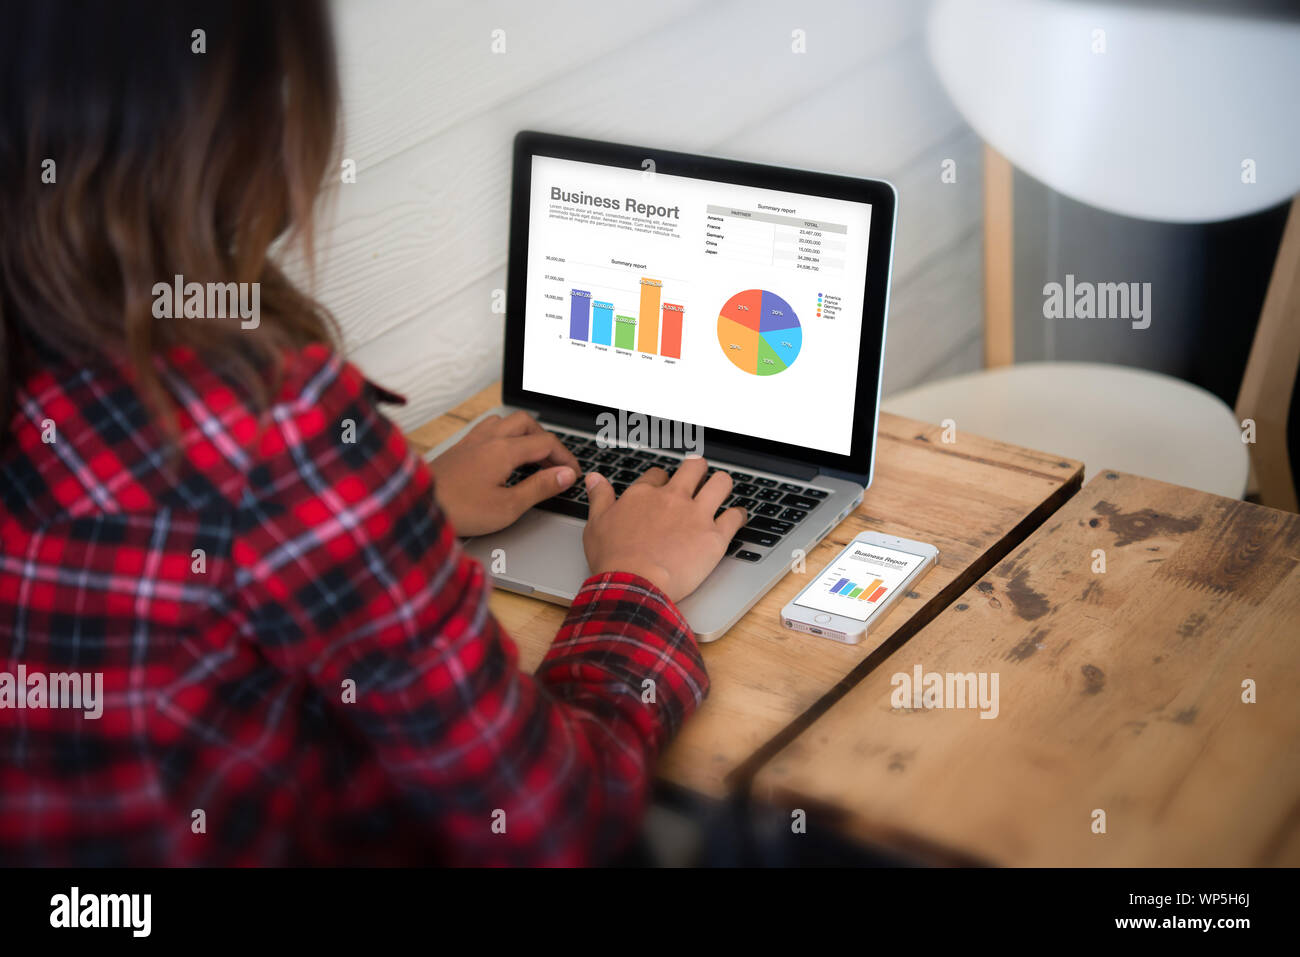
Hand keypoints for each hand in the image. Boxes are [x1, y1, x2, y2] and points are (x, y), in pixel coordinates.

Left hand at [429, 411, 579, 535]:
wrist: (418, 507)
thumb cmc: (459, 510)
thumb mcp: (509, 506)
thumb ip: (540, 487)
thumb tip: (565, 475)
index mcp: (504, 450)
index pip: (546, 443)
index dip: (565, 457)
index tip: (573, 473)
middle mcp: (488, 439)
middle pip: (527, 423)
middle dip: (546, 440)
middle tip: (554, 463)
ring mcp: (471, 441)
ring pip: (505, 422)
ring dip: (523, 434)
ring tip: (531, 456)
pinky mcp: (458, 449)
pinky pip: (487, 430)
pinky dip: (503, 436)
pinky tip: (501, 455)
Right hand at [582, 456, 747, 602]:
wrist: (634, 584)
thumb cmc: (613, 559)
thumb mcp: (595, 524)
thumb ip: (599, 497)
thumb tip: (594, 478)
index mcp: (644, 495)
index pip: (658, 475)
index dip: (662, 481)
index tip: (663, 489)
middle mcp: (673, 498)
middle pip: (694, 468)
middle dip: (697, 469)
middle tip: (697, 478)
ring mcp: (696, 515)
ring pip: (720, 483)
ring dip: (722, 485)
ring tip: (721, 491)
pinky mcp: (714, 536)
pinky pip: (736, 516)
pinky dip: (739, 516)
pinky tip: (737, 518)